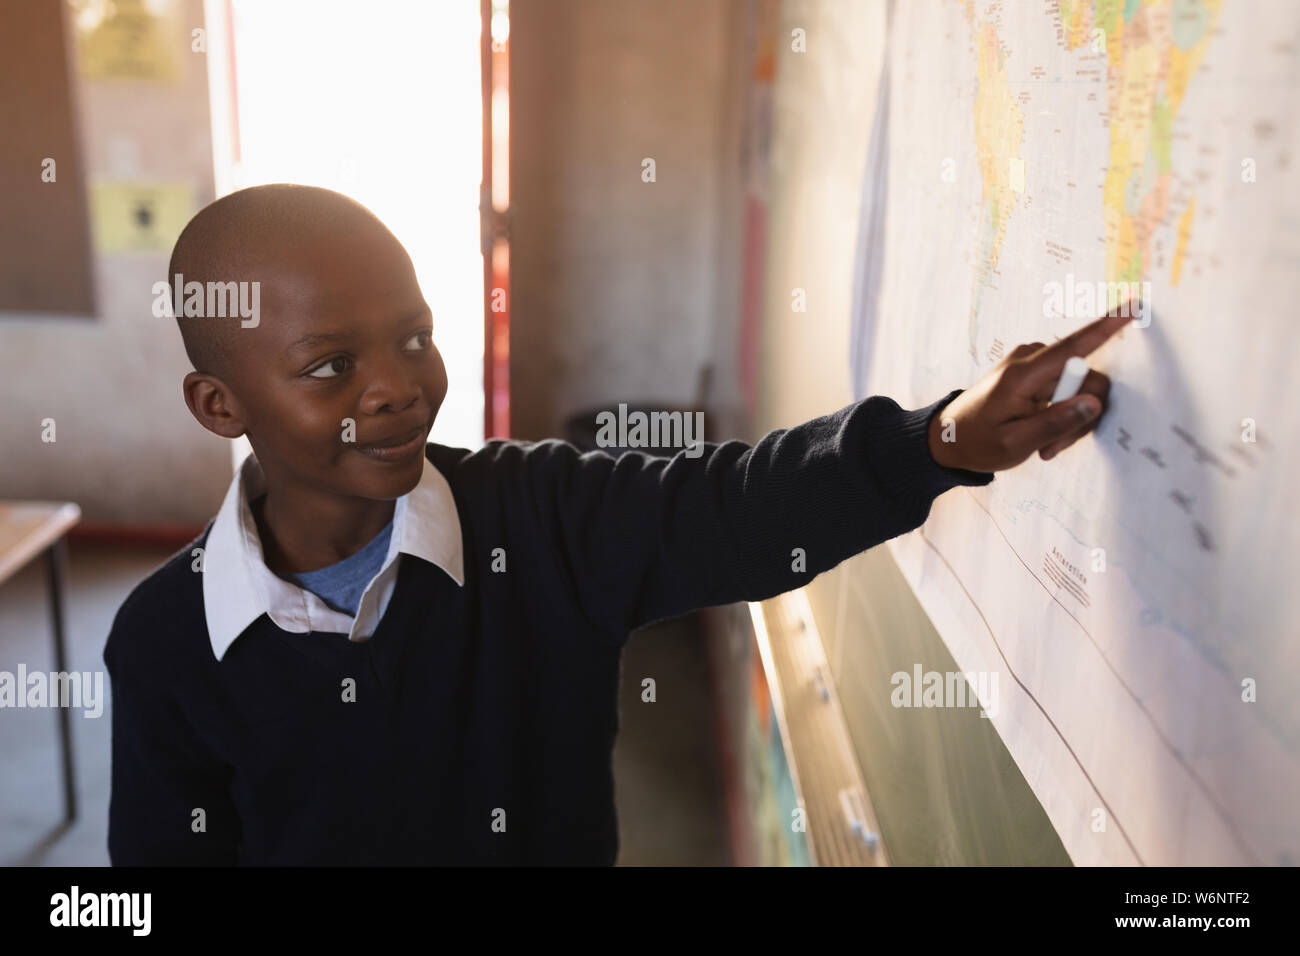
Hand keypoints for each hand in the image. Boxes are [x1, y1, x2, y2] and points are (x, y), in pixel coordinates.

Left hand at [927, 307, 1130, 472]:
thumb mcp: (1015, 443)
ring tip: (1044, 447)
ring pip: (1081, 390)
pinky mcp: (1037, 375)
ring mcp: (1034, 366)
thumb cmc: (977, 442)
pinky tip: (1044, 438)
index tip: (1134, 306)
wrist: (949, 439)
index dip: (1107, 327)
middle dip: (1081, 417)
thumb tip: (1095, 403)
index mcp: (1023, 374)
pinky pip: (1068, 392)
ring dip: (1070, 422)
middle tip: (1055, 448)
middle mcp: (1031, 360)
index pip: (1073, 346)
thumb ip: (1056, 423)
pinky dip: (1063, 417)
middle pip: (1087, 380)